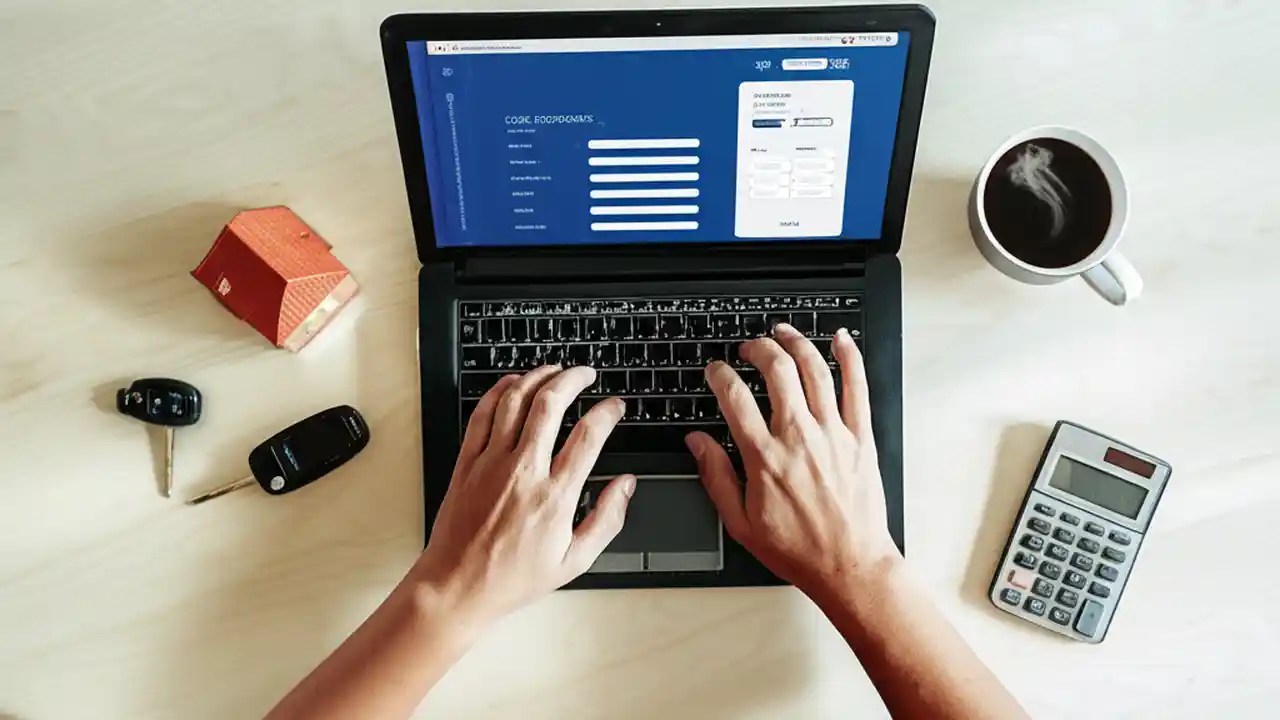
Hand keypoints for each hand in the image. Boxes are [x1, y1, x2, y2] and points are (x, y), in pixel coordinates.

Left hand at [413, 366, 634, 621]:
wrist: (457, 586)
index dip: (607, 413)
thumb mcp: (574, 561)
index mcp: (555, 497)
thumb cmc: (512, 579)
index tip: (614, 406)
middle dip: (573, 380)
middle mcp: (523, 473)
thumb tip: (626, 486)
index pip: (588, 437)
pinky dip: (499, 391)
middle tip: (585, 374)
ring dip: (538, 377)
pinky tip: (512, 383)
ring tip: (554, 371)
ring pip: (515, 401)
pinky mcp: (467, 463)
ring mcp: (491, 464)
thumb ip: (607, 519)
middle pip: (550, 405)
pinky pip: (483, 414)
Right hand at [686, 324, 898, 595]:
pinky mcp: (861, 438)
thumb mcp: (740, 522)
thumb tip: (697, 442)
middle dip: (758, 349)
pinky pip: (857, 387)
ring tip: (782, 332)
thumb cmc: (798, 549)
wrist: (850, 565)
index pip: (735, 398)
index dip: (721, 375)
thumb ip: (716, 476)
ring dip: (796, 343)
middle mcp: (799, 439)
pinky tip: (840, 340)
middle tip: (749, 348)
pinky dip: (849, 358)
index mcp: (765, 458)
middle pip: (777, 371)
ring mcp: (833, 435)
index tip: (716, 371)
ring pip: (815, 371)